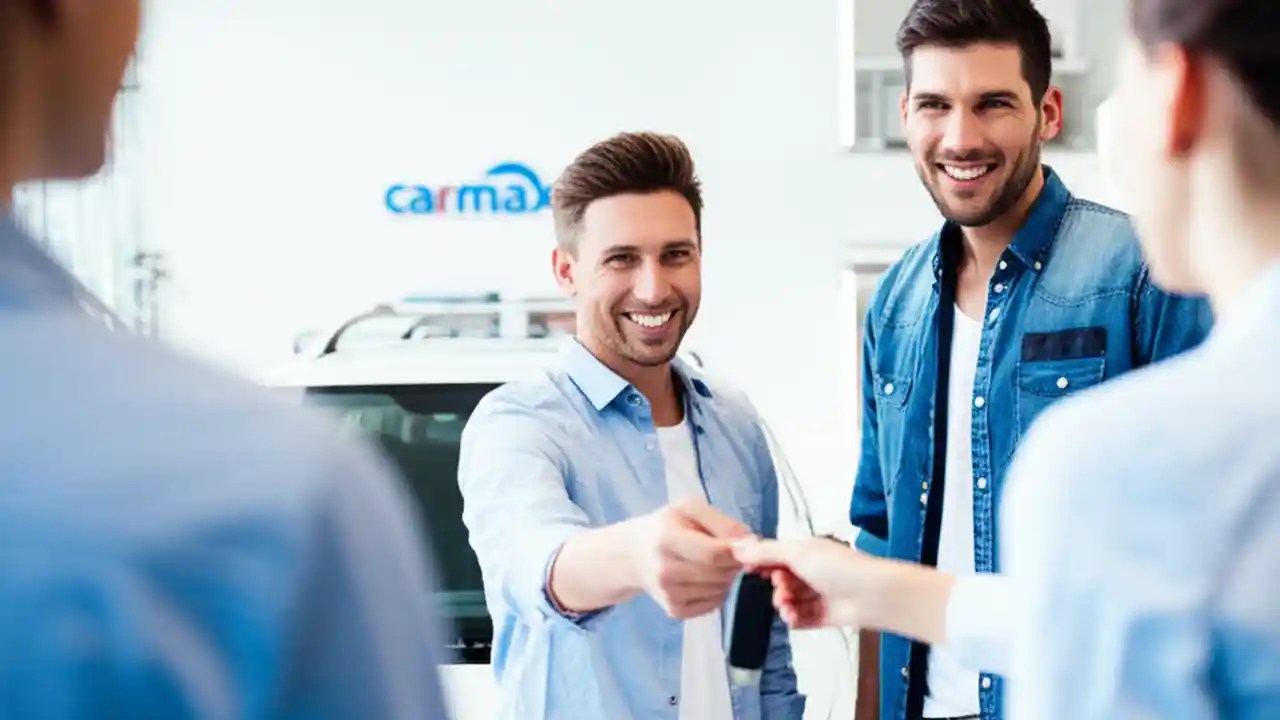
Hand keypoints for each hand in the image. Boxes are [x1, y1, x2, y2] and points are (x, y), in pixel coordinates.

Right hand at [631, 498, 750, 619]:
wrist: (635, 553)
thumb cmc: (668, 526)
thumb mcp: (691, 509)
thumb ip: (724, 523)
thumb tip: (752, 545)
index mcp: (667, 539)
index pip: (714, 554)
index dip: (738, 551)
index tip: (747, 545)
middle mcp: (665, 571)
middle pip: (720, 574)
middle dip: (734, 563)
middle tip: (728, 551)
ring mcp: (669, 594)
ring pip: (720, 590)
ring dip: (727, 576)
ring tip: (713, 562)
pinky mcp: (674, 610)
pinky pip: (714, 604)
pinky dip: (718, 591)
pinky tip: (706, 577)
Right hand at [732, 537, 867, 628]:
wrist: (873, 595)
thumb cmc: (840, 567)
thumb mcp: (797, 553)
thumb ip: (766, 552)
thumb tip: (738, 547)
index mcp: (805, 551)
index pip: (775, 556)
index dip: (761, 563)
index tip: (747, 570)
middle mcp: (811, 571)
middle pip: (780, 581)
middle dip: (776, 587)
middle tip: (781, 588)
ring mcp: (818, 594)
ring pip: (788, 601)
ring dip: (783, 605)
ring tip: (788, 607)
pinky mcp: (823, 616)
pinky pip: (800, 619)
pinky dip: (794, 619)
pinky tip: (793, 617)